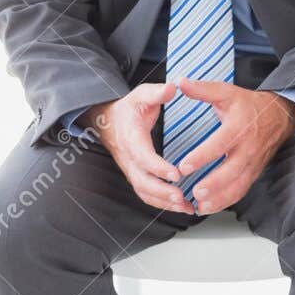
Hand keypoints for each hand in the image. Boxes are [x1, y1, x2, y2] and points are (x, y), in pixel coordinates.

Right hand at [84, 83, 189, 213]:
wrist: (108, 121)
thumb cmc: (129, 108)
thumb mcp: (140, 95)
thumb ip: (156, 92)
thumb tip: (173, 87)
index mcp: (131, 137)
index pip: (142, 156)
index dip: (158, 167)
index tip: (176, 174)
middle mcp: (129, 157)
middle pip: (142, 180)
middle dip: (161, 191)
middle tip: (182, 197)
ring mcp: (131, 169)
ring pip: (144, 191)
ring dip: (164, 202)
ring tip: (187, 207)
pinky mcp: (136, 176)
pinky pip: (146, 194)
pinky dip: (162, 204)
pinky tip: (183, 208)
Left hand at [172, 80, 294, 213]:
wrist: (280, 116)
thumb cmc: (249, 105)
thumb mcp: (227, 92)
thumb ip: (203, 90)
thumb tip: (180, 82)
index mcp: (238, 128)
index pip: (220, 145)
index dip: (202, 157)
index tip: (184, 166)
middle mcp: (247, 149)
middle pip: (231, 171)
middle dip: (214, 184)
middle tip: (195, 192)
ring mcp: (252, 163)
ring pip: (238, 185)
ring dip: (220, 197)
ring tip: (200, 205)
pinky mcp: (253, 172)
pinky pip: (241, 190)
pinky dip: (226, 201)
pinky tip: (209, 207)